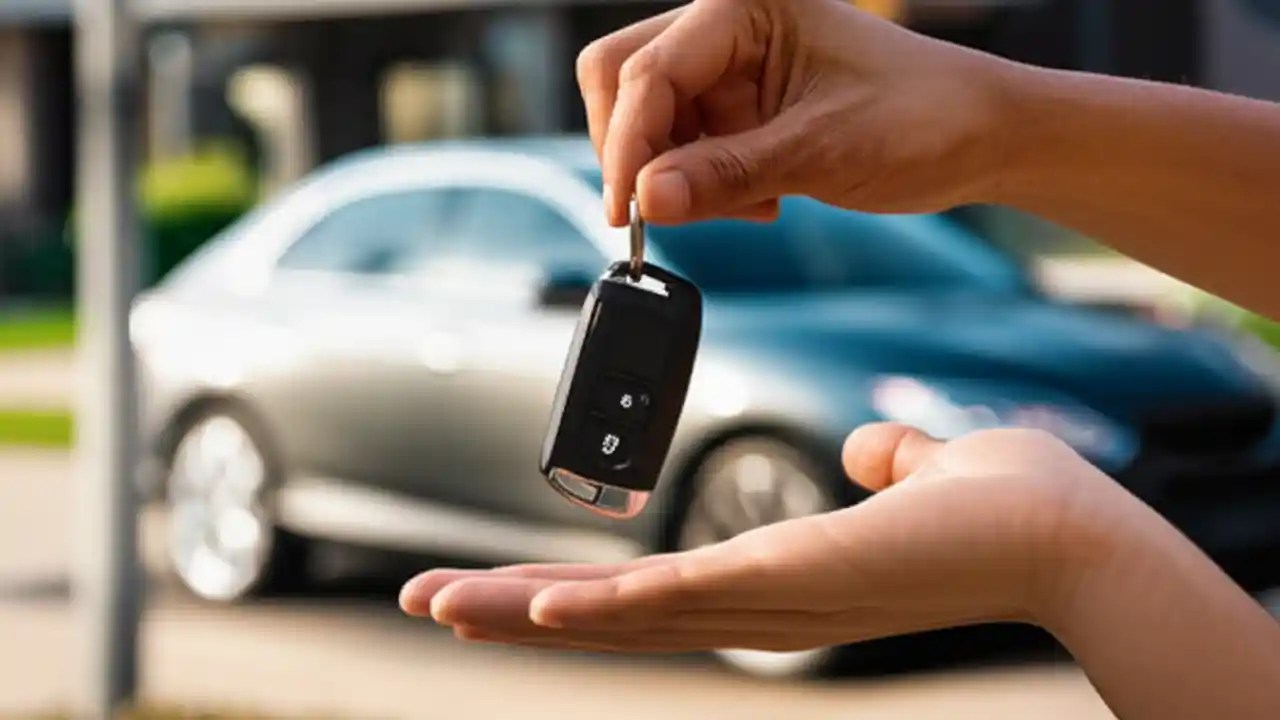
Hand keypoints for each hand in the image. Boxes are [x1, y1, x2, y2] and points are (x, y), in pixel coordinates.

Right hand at [399, 424, 1139, 652]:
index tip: (507, 587)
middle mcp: (758, 605)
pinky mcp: (783, 585)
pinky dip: (594, 609)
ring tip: (436, 606)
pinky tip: (528, 607)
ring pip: (620, 617)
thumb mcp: (926, 467)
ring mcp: (765, 603)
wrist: (1064, 532)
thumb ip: (887, 460)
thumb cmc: (1006, 506)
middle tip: (427, 604)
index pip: (654, 589)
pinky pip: (670, 601)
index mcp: (778, 577)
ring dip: (523, 612)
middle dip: (516, 609)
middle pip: (615, 615)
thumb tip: (862, 450)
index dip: (574, 592)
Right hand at [578, 0, 1014, 225]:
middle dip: (635, 151)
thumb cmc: (923, 118)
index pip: (646, 70)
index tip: (630, 211)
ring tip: (748, 203)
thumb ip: (726, 174)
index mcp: (744, 5)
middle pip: (624, 79)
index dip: (628, 145)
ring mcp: (730, 67)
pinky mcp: (739, 106)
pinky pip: (684, 146)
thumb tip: (646, 200)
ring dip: (673, 173)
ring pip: (649, 119)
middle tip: (655, 212)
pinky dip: (701, 183)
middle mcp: (727, 26)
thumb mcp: (821, 151)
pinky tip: (759, 199)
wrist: (980, 137)